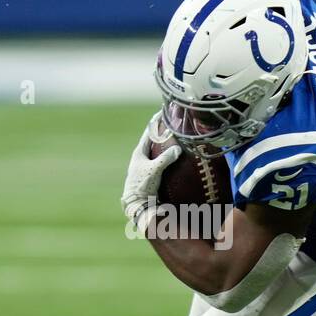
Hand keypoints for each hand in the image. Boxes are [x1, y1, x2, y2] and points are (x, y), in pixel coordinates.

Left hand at [121, 112, 179, 227]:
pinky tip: (177, 158)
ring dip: (166, 144)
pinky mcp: (151, 174)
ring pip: (157, 150)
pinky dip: (168, 156)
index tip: (164, 112)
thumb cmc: (142, 186)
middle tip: (174, 123)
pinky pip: (161, 161)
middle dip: (163, 131)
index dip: (156, 121)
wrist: (136, 204)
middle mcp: (142, 157)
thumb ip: (165, 159)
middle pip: (153, 140)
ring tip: (177, 137)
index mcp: (139, 152)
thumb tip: (178, 149)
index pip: (149, 132)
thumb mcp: (154, 170)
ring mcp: (146, 166)